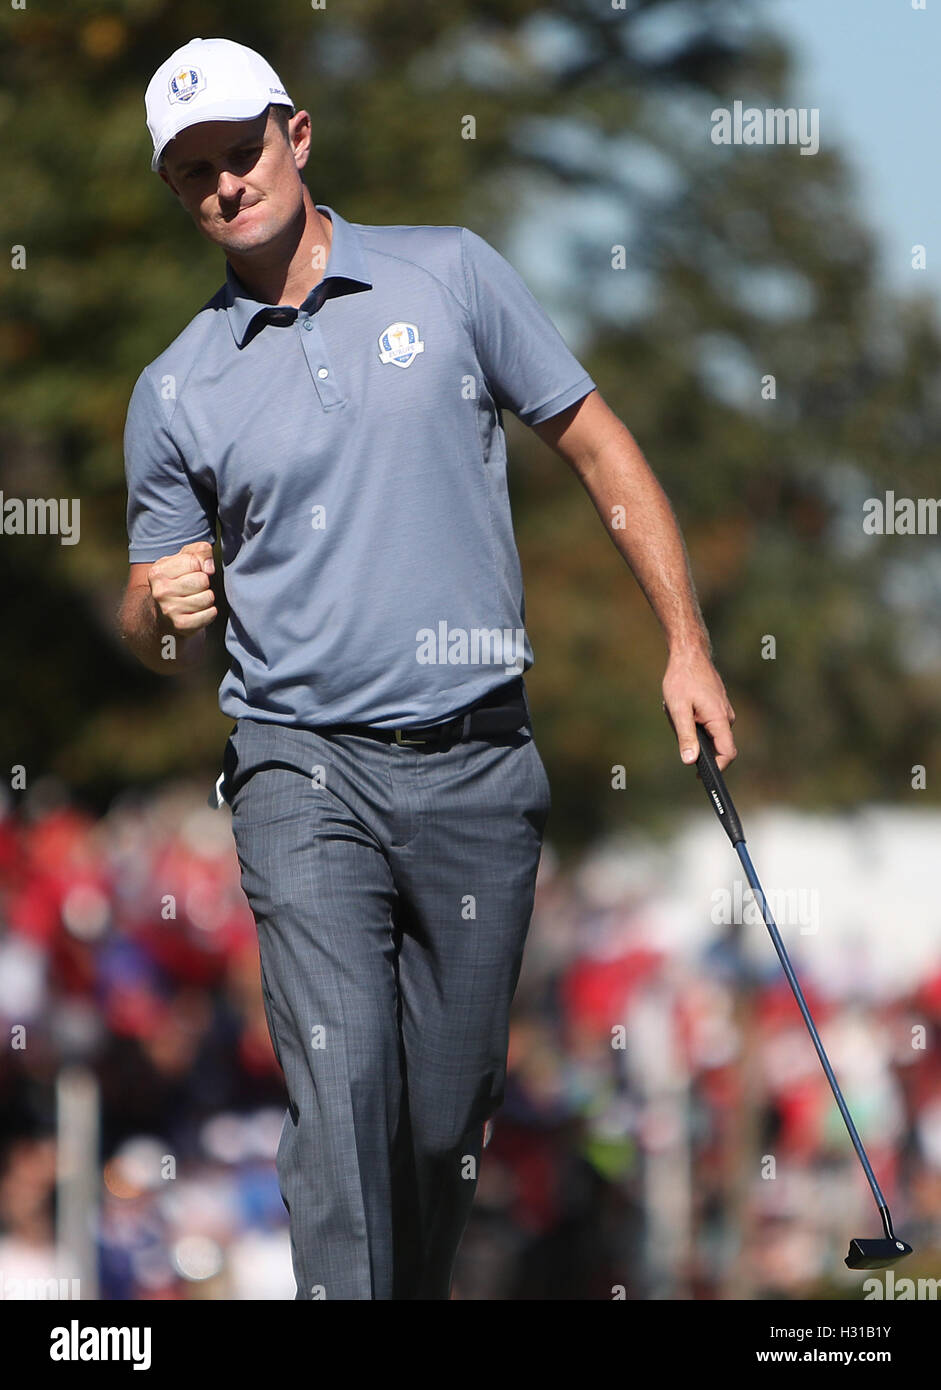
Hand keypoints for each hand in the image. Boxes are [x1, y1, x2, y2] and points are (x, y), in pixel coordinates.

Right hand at [148, 541, 216, 634]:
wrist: (161, 613)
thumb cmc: (175, 581)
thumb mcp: (182, 559)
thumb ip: (199, 550)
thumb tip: (209, 567)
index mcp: (158, 572)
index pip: (194, 562)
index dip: (199, 566)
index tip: (191, 572)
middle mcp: (161, 591)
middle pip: (202, 580)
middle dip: (204, 583)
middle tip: (193, 588)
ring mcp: (170, 610)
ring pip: (208, 597)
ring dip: (207, 598)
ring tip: (195, 598)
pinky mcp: (181, 624)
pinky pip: (210, 614)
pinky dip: (210, 612)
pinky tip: (199, 610)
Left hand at [662, 645, 735, 770]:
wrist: (689, 654)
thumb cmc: (682, 679)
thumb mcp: (678, 710)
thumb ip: (685, 736)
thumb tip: (690, 761)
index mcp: (719, 719)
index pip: (727, 753)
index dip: (718, 769)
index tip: (703, 778)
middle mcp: (726, 717)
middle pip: (717, 746)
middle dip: (697, 745)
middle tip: (677, 726)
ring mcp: (723, 712)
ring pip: (709, 734)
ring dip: (692, 731)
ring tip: (678, 711)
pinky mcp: (718, 708)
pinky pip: (707, 724)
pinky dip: (693, 721)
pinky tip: (682, 707)